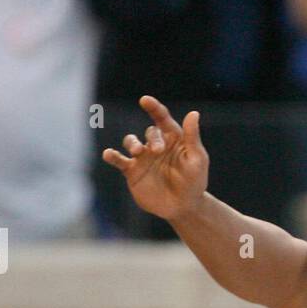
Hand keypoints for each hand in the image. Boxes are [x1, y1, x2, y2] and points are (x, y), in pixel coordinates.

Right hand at [102, 95, 207, 221]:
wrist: (183, 207)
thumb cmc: (194, 182)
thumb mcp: (197, 160)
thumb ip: (192, 137)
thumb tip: (193, 113)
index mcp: (173, 138)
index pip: (162, 118)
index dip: (154, 108)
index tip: (145, 100)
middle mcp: (156, 144)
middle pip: (150, 132)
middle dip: (152, 138)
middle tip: (157, 151)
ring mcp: (143, 157)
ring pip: (131, 141)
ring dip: (132, 142)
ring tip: (137, 151)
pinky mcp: (132, 171)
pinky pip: (119, 160)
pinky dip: (112, 156)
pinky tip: (108, 154)